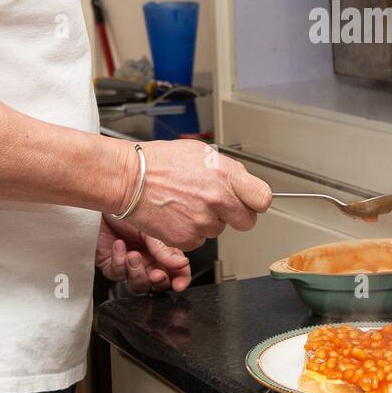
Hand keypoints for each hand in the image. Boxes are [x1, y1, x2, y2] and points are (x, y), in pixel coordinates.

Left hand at [96, 213, 191, 293]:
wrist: (106, 201)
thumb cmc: (130, 207)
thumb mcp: (152, 228)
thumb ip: (166, 250)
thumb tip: (182, 263)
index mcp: (164, 250)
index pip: (178, 271)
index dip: (181, 280)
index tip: (179, 285)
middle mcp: (149, 258)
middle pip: (159, 283)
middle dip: (158, 281)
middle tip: (156, 273)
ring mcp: (130, 264)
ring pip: (138, 285)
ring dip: (137, 273)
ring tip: (133, 255)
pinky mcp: (112, 265)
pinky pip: (117, 274)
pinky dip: (118, 261)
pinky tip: (119, 245)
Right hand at [122, 139, 271, 250]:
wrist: (129, 178)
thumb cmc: (159, 162)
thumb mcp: (201, 152)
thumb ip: (226, 169)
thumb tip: (241, 181)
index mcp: (225, 176)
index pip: (263, 198)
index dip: (257, 201)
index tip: (252, 201)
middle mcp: (217, 200)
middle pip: (246, 221)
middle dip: (235, 215)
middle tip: (218, 205)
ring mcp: (202, 222)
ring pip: (219, 230)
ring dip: (208, 221)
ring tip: (187, 203)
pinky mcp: (187, 239)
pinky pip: (198, 240)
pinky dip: (190, 232)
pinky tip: (177, 215)